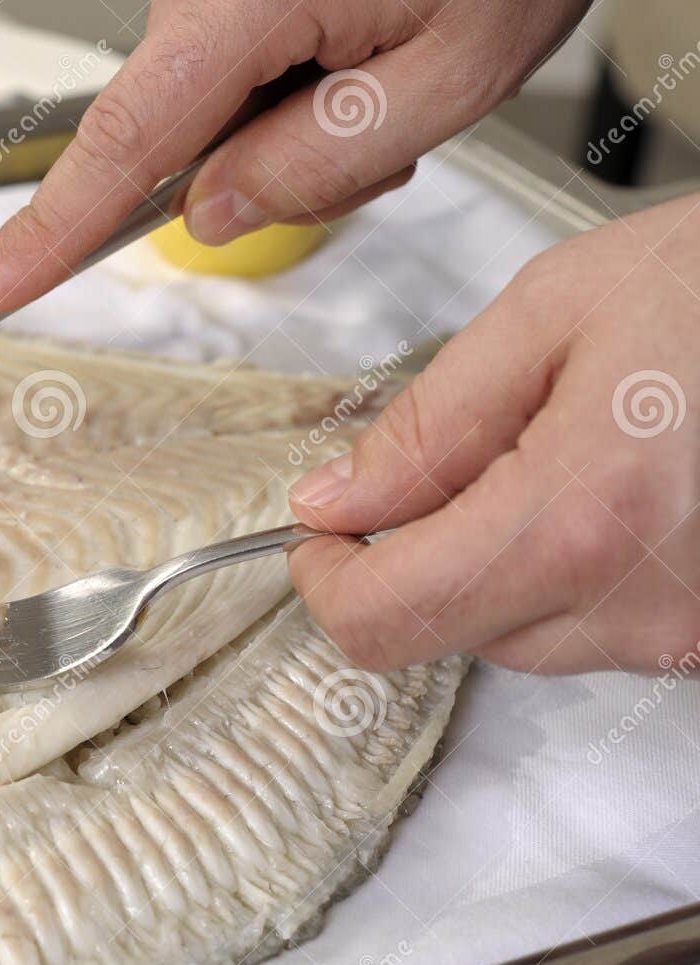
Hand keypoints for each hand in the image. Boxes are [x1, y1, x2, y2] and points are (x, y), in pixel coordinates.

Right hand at [0, 0, 586, 312]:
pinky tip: (364, 46)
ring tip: (388, 66)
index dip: (51, 231)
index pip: (122, 146)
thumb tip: (213, 212)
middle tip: (386, 129)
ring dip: (299, 124)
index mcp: (246, 3)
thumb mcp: (452, 76)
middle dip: (272, 168)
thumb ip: (319, 165)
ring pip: (219, 114)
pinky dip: (302, 86)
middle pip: (184, 140)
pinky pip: (240, 70)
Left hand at [286, 194, 699, 674]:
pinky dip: (578, 568)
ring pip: (525, 633)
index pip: (384, 622)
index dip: (326, 580)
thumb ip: (428, 422)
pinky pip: (602, 627)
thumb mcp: (556, 311)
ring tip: (575, 446)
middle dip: (424, 550)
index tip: (322, 529)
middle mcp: (641, 605)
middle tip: (469, 451)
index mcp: (577, 519)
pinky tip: (624, 484)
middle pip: (450, 630)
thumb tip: (337, 500)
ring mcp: (692, 633)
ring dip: (507, 558)